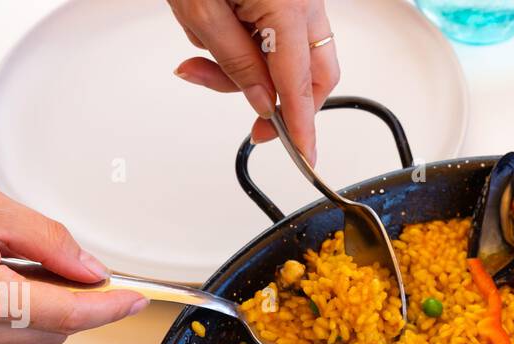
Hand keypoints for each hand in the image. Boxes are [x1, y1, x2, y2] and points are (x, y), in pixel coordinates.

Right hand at [0, 163, 148, 343]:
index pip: (67, 315)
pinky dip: (23, 307)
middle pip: (56, 330)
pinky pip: (6, 330)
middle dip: (81, 303)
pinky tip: (12, 272)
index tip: (138, 300)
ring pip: (34, 334)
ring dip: (51, 305)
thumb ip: (53, 243)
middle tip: (89, 267)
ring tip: (33, 259)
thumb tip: (93, 272)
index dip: (110, 308)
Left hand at [167, 0, 339, 163]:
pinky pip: (280, 33)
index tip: (305, 157)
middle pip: (316, 74)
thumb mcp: (201, 13)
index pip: (301, 85)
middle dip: (284, 102)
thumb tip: (263, 101)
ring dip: (251, 71)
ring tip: (197, 62)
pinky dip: (250, 46)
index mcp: (287, 5)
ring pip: (295, 56)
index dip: (302, 126)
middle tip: (252, 122)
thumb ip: (235, 63)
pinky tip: (212, 37)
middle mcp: (304, 0)